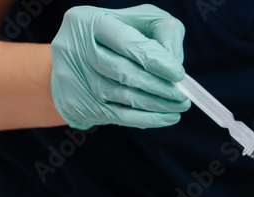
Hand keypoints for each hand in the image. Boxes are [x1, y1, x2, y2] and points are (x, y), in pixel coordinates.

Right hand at [50, 5, 189, 128]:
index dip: (156, 61)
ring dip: (157, 105)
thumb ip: (164, 32)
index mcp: (89, 20)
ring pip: (122, 97)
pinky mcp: (76, 102)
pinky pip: (117, 116)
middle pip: (123, 72)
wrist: (81, 57)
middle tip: (182, 97)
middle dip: (159, 87)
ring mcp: (71, 77)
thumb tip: (174, 63)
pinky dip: (147, 119)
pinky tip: (167, 117)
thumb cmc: (121, 35)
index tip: (178, 75)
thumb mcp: (144, 20)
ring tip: (179, 106)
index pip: (127, 42)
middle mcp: (73, 47)